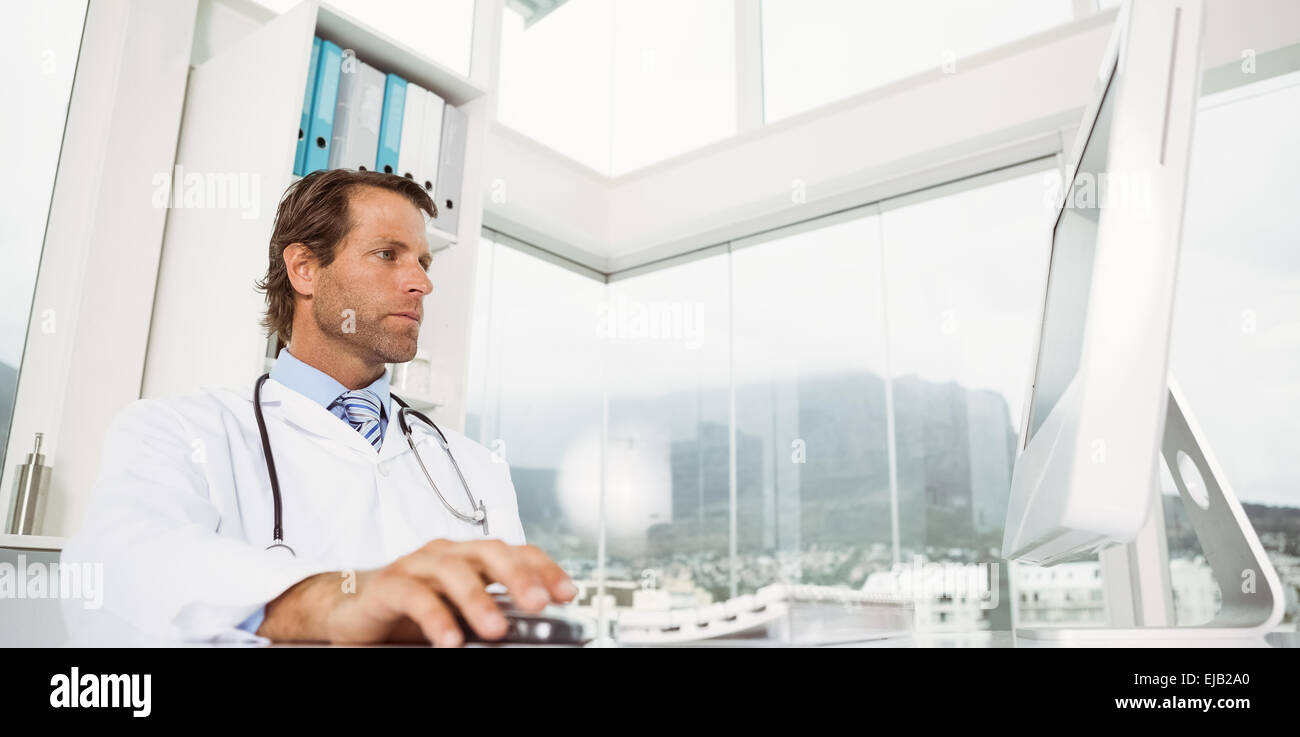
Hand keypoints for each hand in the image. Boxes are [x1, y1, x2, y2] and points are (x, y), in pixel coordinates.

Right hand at [323, 539, 577, 646]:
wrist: (353, 613)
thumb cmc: (411, 613)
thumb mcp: (461, 616)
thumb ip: (491, 618)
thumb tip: (534, 638)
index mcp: (471, 559)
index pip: (515, 553)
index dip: (544, 568)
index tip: (567, 593)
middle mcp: (447, 555)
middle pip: (490, 552)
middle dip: (518, 576)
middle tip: (538, 603)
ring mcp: (416, 565)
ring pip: (453, 570)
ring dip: (478, 599)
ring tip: (496, 629)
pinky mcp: (387, 585)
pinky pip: (414, 596)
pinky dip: (436, 617)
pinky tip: (450, 639)